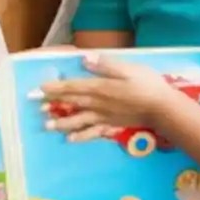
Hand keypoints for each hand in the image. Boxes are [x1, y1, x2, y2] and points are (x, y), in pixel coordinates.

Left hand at [40, 54, 177, 140]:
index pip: (74, 86)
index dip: (57, 87)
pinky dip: (81, 136)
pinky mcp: (111, 125)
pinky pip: (93, 132)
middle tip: (37, 106)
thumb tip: (85, 59)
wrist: (162, 108)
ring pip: (79, 119)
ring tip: (47, 126)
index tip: (41, 88)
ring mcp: (104, 116)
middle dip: (54, 104)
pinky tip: (71, 140)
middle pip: (72, 102)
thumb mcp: (128, 68)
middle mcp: (98, 103)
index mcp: (100, 87)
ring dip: (62, 122)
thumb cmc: (147, 84)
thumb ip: (105, 65)